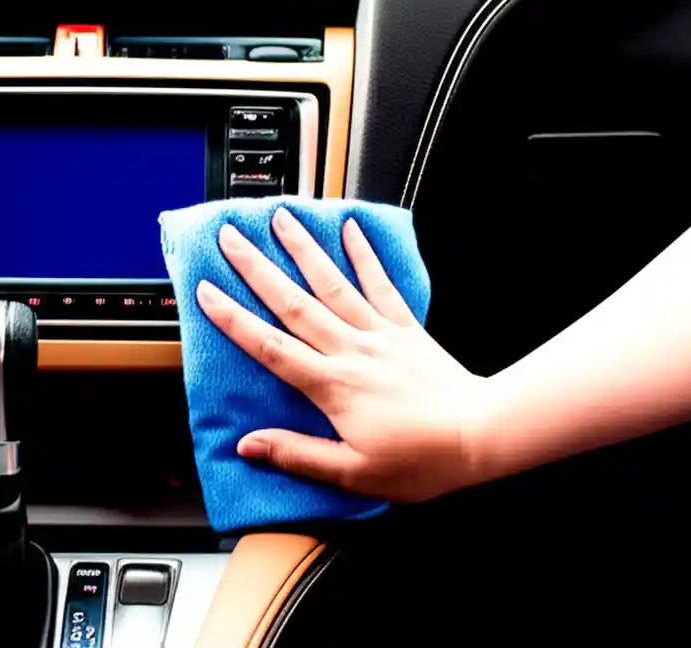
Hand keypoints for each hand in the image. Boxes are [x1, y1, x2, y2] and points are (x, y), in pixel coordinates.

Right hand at [195, 208, 489, 501]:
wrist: (483, 435)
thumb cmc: (422, 461)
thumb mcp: (353, 474)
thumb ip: (298, 455)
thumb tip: (248, 445)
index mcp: (332, 386)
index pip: (271, 347)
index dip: (234, 319)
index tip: (207, 293)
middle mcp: (351, 350)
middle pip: (293, 302)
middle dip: (257, 267)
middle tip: (230, 238)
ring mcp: (379, 334)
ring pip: (332, 283)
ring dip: (303, 248)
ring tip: (279, 217)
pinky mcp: (406, 328)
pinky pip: (380, 284)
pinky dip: (364, 255)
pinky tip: (349, 229)